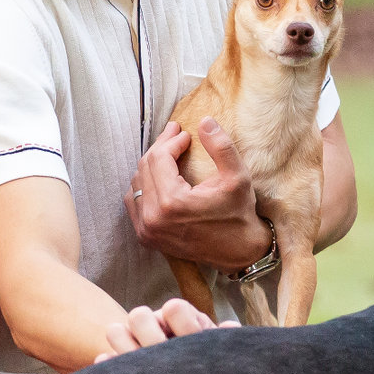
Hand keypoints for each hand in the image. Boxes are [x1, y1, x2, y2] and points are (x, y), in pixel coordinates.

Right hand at [92, 298, 217, 363]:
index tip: (195, 340)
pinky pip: (105, 360)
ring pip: (116, 332)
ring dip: (128, 348)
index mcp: (180, 318)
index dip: (184, 323)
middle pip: (139, 316)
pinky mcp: (122, 366)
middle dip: (151, 335)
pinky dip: (109, 365)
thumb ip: (224, 339)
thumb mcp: (219, 351)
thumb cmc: (209, 363)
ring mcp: (134, 343)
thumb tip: (230, 328)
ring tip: (147, 369)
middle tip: (166, 357)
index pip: (175, 309)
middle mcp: (154, 325)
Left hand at [129, 121, 270, 271]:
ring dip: (151, 165)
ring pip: (137, 183)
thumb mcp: (237, 177)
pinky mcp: (146, 237)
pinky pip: (134, 202)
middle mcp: (153, 218)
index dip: (170, 140)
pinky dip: (144, 185)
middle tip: (176, 135)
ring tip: (170, 154)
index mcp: (172, 203)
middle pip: (145, 168)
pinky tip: (159, 177)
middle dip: (161, 148)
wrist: (238, 252)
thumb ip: (221, 147)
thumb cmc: (239, 215)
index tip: (184, 134)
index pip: (159, 158)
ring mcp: (146, 230)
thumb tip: (205, 121)